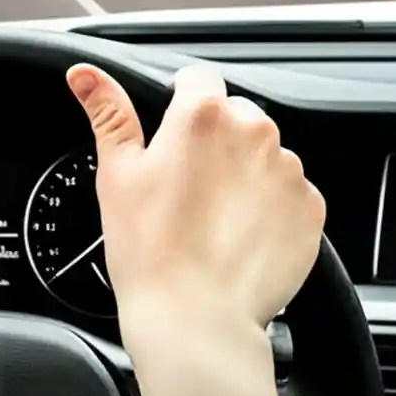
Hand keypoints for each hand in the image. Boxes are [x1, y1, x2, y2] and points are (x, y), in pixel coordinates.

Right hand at [66, 64, 324, 363]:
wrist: (196, 320)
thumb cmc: (150, 252)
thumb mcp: (116, 175)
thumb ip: (108, 114)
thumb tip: (86, 74)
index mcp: (203, 116)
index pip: (197, 80)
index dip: (179, 105)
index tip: (171, 139)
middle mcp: (254, 133)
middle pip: (235, 117)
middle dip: (214, 144)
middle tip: (185, 191)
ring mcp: (287, 171)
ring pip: (263, 156)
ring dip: (243, 175)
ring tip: (211, 220)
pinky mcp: (309, 208)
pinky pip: (288, 194)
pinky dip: (268, 208)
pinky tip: (237, 236)